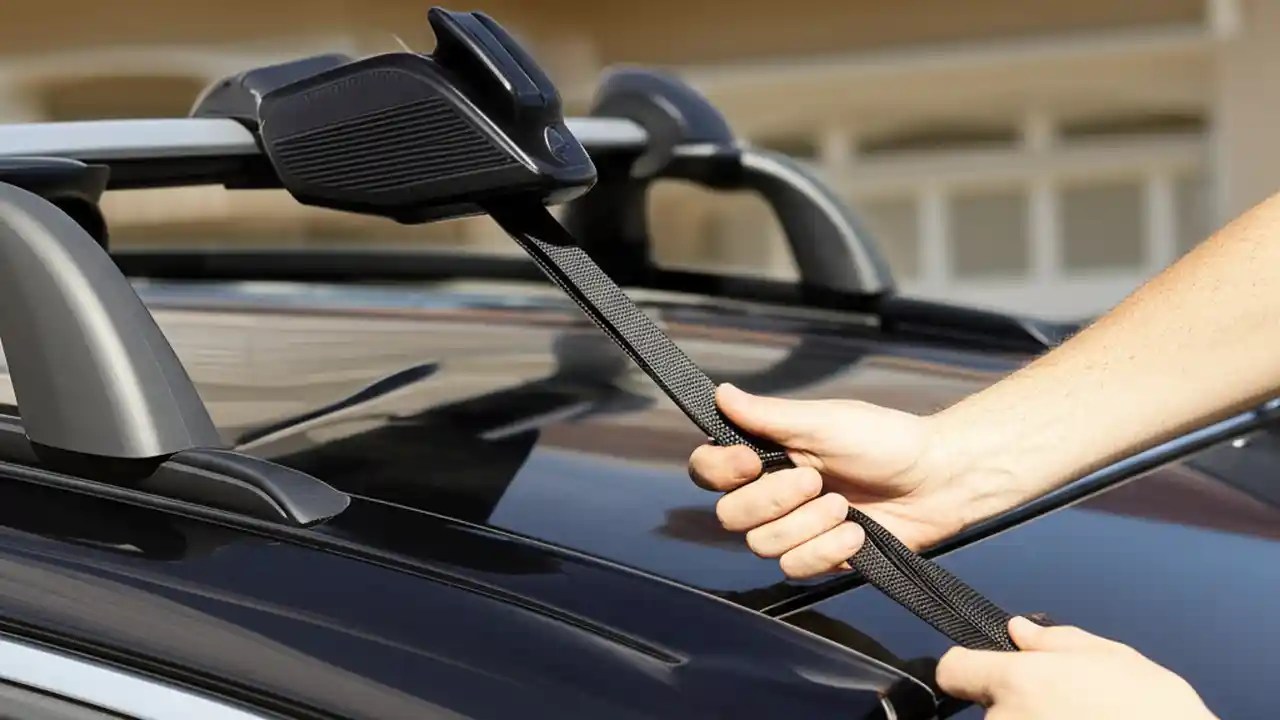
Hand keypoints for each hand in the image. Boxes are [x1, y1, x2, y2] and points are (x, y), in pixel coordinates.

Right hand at [688, 384, 1019, 578]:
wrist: (938, 480)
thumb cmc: (885, 440)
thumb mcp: (824, 421)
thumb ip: (767, 415)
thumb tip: (721, 393)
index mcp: (766, 454)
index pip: (708, 470)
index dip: (721, 470)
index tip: (752, 461)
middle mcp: (772, 492)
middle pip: (729, 515)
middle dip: (774, 501)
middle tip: (816, 481)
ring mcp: (794, 527)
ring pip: (763, 545)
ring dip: (808, 525)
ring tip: (844, 505)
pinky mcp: (819, 556)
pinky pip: (796, 567)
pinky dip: (828, 548)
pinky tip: (857, 532)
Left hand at [937, 617, 1216, 718]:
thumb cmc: (1154, 710)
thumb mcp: (1112, 658)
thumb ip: (1054, 641)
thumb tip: (1017, 630)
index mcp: (1017, 681)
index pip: (952, 669)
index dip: (967, 667)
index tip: (984, 671)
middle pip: (987, 706)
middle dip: (1015, 703)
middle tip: (1065, 705)